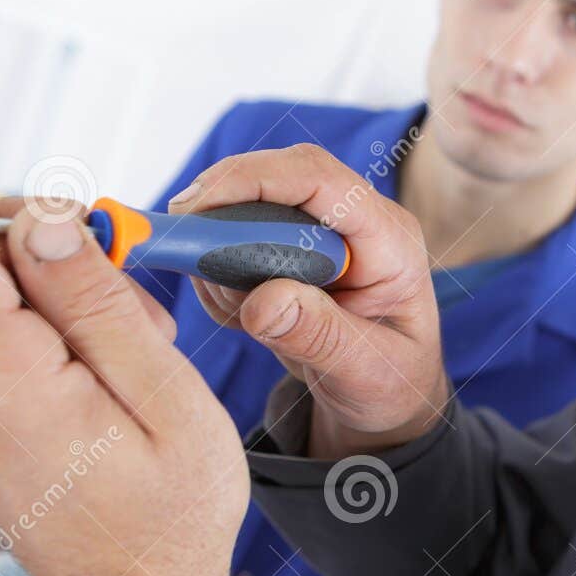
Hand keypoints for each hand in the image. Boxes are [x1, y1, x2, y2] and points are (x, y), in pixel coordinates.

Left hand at [0, 199, 244, 575]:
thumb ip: (93, 299)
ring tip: (132, 368)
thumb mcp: (161, 391)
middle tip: (136, 321)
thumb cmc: (168, 516)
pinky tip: (108, 392)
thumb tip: (42, 222)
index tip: (85, 243)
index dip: (17, 224)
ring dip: (64, 316)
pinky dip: (52, 352)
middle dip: (57, 273)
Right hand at [168, 145, 448, 457]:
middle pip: (278, 177)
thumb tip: (263, 302)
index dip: (255, 180)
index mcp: (389, 240)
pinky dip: (218, 273)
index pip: (321, 180)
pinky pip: (238, 236)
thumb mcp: (366, 372)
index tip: (196, 208)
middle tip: (185, 255)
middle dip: (222, 212)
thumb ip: (319, 336)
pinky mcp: (292, 247)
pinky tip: (240, 315)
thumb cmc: (391, 385)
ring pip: (251, 204)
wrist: (386, 399)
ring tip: (234, 311)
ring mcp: (322, 232)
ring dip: (218, 250)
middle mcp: (356, 223)